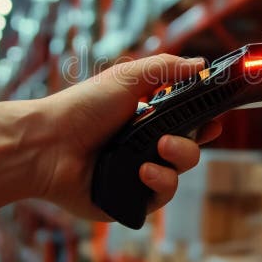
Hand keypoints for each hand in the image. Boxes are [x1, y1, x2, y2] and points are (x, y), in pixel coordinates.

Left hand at [36, 53, 221, 220]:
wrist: (47, 145)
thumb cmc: (82, 107)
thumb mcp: (127, 77)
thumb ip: (166, 68)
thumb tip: (201, 62)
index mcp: (145, 119)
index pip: (186, 123)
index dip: (204, 123)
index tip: (214, 120)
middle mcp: (143, 148)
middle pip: (189, 150)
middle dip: (191, 144)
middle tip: (171, 137)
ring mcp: (136, 175)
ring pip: (178, 174)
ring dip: (176, 161)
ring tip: (156, 152)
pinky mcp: (129, 200)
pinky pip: (160, 198)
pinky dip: (159, 184)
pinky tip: (143, 173)